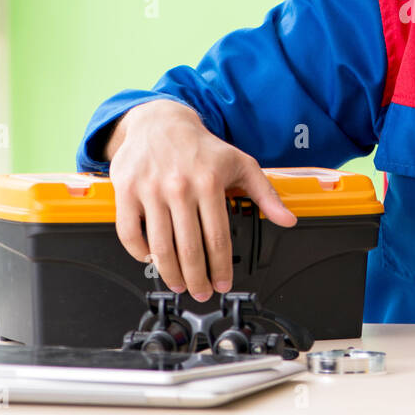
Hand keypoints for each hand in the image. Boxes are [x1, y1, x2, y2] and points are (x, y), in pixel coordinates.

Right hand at [106, 99, 296, 301]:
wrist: (160, 121)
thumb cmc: (202, 147)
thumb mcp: (241, 163)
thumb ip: (266, 194)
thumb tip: (287, 219)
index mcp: (210, 182)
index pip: (217, 238)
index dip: (220, 268)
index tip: (222, 284)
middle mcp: (179, 187)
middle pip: (188, 248)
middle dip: (196, 279)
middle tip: (200, 293)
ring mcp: (150, 189)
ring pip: (159, 245)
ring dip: (170, 273)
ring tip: (178, 284)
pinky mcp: (126, 190)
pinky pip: (129, 232)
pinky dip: (138, 252)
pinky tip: (150, 258)